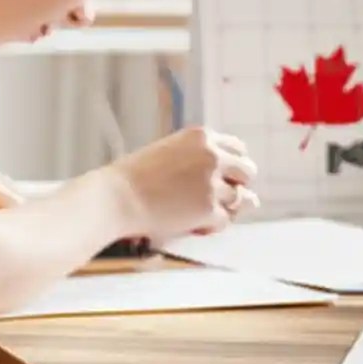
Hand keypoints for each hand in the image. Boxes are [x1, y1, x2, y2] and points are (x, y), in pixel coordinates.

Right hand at [103, 126, 258, 241]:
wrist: (114, 197)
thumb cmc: (134, 179)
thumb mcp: (169, 154)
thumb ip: (201, 163)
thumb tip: (247, 194)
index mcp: (202, 137)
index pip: (238, 148)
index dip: (232, 166)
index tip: (221, 178)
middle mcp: (212, 155)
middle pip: (248, 172)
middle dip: (236, 186)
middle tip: (213, 199)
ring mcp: (212, 182)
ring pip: (240, 199)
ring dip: (224, 208)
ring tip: (198, 213)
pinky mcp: (208, 208)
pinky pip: (224, 220)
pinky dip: (211, 226)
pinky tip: (191, 225)